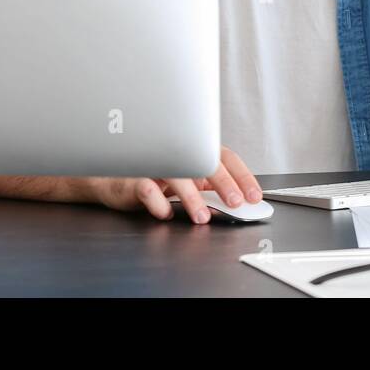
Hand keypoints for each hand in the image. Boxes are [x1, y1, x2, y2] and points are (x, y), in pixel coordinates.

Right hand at [86, 146, 260, 223]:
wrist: (114, 177)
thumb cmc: (156, 176)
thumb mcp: (189, 180)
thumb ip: (209, 189)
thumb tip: (235, 202)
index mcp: (196, 152)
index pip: (226, 158)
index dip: (243, 176)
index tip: (254, 196)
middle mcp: (178, 155)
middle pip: (205, 163)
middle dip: (224, 183)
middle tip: (235, 202)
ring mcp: (157, 165)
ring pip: (178, 176)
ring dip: (192, 198)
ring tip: (202, 217)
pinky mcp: (134, 179)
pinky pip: (148, 189)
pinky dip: (158, 202)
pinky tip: (166, 212)